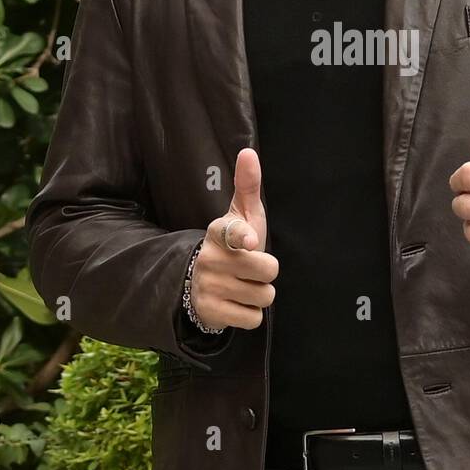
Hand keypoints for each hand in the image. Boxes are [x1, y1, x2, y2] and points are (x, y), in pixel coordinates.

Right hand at [191, 148, 278, 329]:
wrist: (201, 283)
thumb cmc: (233, 244)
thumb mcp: (241, 215)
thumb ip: (247, 185)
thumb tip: (248, 151)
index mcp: (218, 232)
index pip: (232, 232)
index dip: (243, 236)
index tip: (250, 241)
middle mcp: (210, 258)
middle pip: (268, 270)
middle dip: (267, 272)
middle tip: (252, 268)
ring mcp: (208, 287)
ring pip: (264, 296)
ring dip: (260, 294)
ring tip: (244, 285)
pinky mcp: (211, 313)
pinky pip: (253, 318)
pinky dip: (251, 314)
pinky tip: (237, 303)